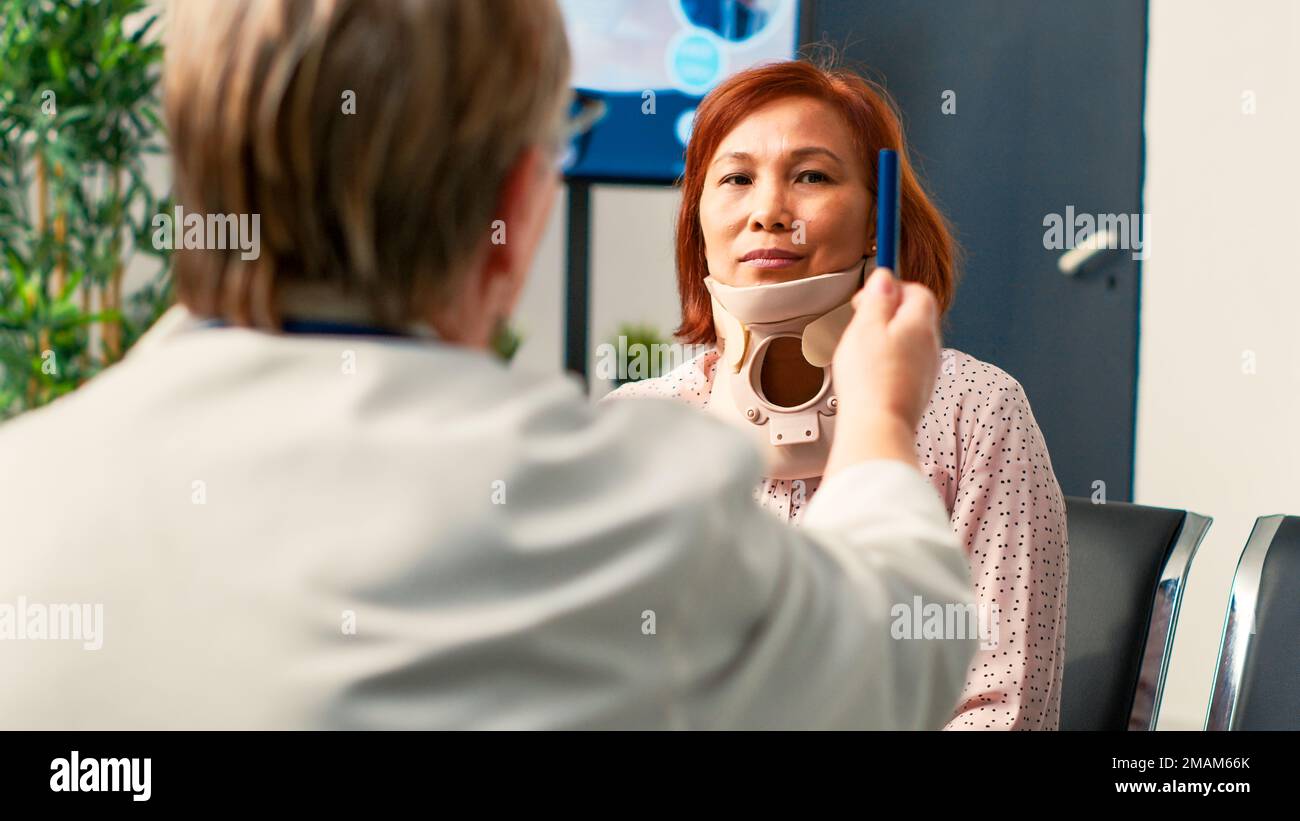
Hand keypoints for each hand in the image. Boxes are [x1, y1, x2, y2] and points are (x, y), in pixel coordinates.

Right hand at [824, 267, 940, 475]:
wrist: (878, 427)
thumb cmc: (870, 380)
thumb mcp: (866, 326)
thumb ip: (877, 298)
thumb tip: (885, 277)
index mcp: (920, 324)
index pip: (918, 291)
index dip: (893, 288)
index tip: (868, 296)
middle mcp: (930, 345)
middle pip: (915, 315)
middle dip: (889, 313)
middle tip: (861, 322)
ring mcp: (927, 369)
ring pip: (910, 340)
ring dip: (889, 338)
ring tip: (863, 350)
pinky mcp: (919, 390)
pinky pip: (907, 363)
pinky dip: (891, 361)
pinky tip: (871, 373)